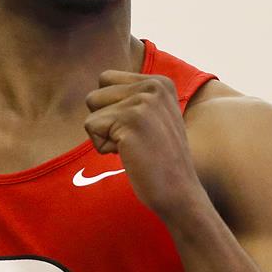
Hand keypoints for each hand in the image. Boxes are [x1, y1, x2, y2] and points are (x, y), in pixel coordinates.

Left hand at [84, 70, 205, 224]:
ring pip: (91, 110)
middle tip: (134, 141)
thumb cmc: (160, 161)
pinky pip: (91, 127)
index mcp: (160, 81)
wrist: (180, 192)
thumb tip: (99, 82)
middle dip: (104, 121)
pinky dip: (103, 147)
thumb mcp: (153, 117)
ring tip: (133, 147)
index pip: (105, 79)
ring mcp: (143, 101)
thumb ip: (131, 97)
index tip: (138, 129)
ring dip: (104, 134)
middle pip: (94, 94)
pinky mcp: (130, 120)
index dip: (111, 109)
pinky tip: (130, 155)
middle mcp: (153, 86)